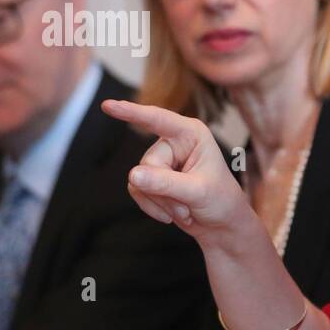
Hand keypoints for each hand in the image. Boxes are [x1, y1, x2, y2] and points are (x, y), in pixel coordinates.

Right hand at [101, 99, 253, 251]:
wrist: (221, 224)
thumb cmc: (221, 201)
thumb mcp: (198, 191)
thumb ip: (166, 183)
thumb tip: (133, 175)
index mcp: (191, 134)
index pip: (157, 119)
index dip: (131, 112)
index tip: (107, 105)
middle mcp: (173, 142)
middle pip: (148, 163)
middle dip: (165, 191)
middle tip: (187, 207)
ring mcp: (161, 159)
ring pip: (138, 179)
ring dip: (160, 202)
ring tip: (185, 210)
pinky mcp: (150, 177)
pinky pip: (136, 190)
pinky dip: (152, 207)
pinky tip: (172, 215)